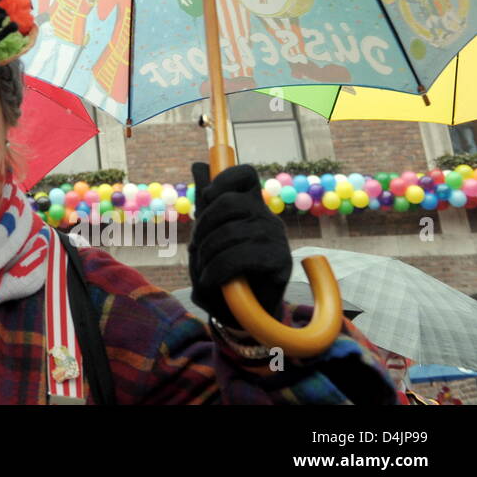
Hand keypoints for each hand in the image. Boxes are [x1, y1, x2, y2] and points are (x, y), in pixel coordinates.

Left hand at [188, 162, 290, 328]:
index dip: (224, 179)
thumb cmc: (220, 269)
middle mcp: (266, 217)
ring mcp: (276, 238)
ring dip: (207, 254)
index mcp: (249, 206)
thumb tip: (198, 165)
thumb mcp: (207, 235)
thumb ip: (206, 202)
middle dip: (203, 227)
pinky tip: (211, 280)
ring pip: (232, 232)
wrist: (236, 311)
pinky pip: (243, 257)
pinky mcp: (281, 262)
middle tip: (195, 249)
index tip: (207, 196)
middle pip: (230, 202)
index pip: (245, 175)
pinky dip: (218, 270)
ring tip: (203, 271)